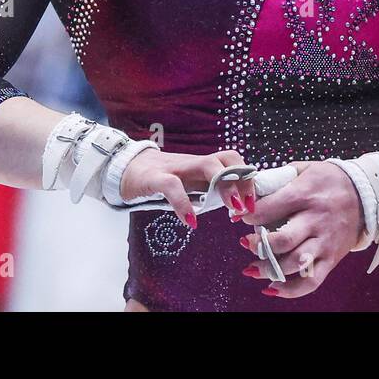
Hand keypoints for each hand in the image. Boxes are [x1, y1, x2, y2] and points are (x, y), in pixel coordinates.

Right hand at [120, 148, 255, 227]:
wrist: (126, 168)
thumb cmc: (163, 179)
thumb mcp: (190, 184)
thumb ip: (210, 192)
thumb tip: (237, 207)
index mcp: (204, 165)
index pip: (234, 161)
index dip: (248, 180)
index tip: (253, 205)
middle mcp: (194, 163)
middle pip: (227, 158)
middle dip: (243, 181)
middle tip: (246, 207)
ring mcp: (175, 168)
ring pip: (206, 164)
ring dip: (224, 185)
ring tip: (231, 209)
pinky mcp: (155, 177)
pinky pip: (171, 186)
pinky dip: (183, 203)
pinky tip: (190, 220)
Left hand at [237, 159, 362, 298]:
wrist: (366, 192)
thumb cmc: (330, 179)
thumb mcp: (304, 169)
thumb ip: (278, 180)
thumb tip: (251, 192)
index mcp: (305, 194)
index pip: (269, 209)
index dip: (249, 216)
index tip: (240, 217)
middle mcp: (315, 219)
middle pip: (282, 240)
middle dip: (258, 245)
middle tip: (245, 243)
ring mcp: (325, 241)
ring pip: (295, 263)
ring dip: (269, 269)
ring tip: (252, 269)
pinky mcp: (333, 258)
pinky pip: (312, 281)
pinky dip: (291, 290)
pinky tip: (273, 288)